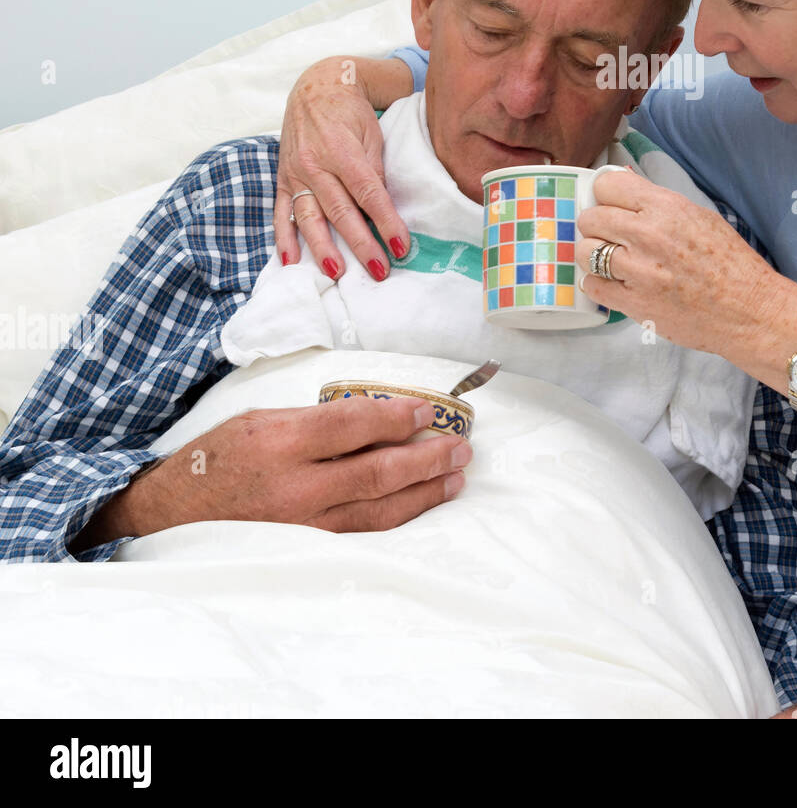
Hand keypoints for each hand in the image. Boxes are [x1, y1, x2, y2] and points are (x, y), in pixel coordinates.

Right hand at [71, 394, 470, 551]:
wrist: (173, 512)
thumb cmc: (221, 457)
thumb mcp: (262, 419)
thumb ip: (319, 418)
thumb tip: (380, 414)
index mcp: (280, 442)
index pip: (353, 425)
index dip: (396, 416)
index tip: (428, 409)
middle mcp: (294, 488)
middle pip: (376, 472)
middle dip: (426, 458)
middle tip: (460, 446)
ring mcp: (301, 526)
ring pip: (377, 510)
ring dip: (424, 492)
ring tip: (455, 475)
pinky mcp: (305, 549)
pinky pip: (362, 533)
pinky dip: (397, 517)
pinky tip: (421, 504)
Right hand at [275, 56, 408, 279]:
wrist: (316, 88)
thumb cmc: (351, 113)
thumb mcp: (372, 135)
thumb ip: (375, 171)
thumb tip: (382, 208)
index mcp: (342, 151)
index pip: (368, 193)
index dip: (385, 221)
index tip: (401, 246)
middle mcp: (315, 165)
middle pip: (340, 211)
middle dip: (361, 244)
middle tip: (379, 271)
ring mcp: (295, 174)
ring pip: (309, 217)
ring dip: (322, 248)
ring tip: (337, 273)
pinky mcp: (282, 179)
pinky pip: (281, 213)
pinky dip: (284, 239)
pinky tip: (291, 262)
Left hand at [574, 167, 782, 357]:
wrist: (749, 310)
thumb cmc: (731, 264)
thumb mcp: (700, 216)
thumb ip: (659, 203)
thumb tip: (625, 186)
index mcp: (666, 207)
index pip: (607, 186)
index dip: (606, 195)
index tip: (611, 205)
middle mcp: (648, 235)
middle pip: (591, 218)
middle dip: (597, 225)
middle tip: (610, 236)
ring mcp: (639, 271)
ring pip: (585, 251)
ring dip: (595, 255)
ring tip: (613, 262)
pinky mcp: (634, 303)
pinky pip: (592, 286)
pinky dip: (600, 284)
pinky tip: (617, 284)